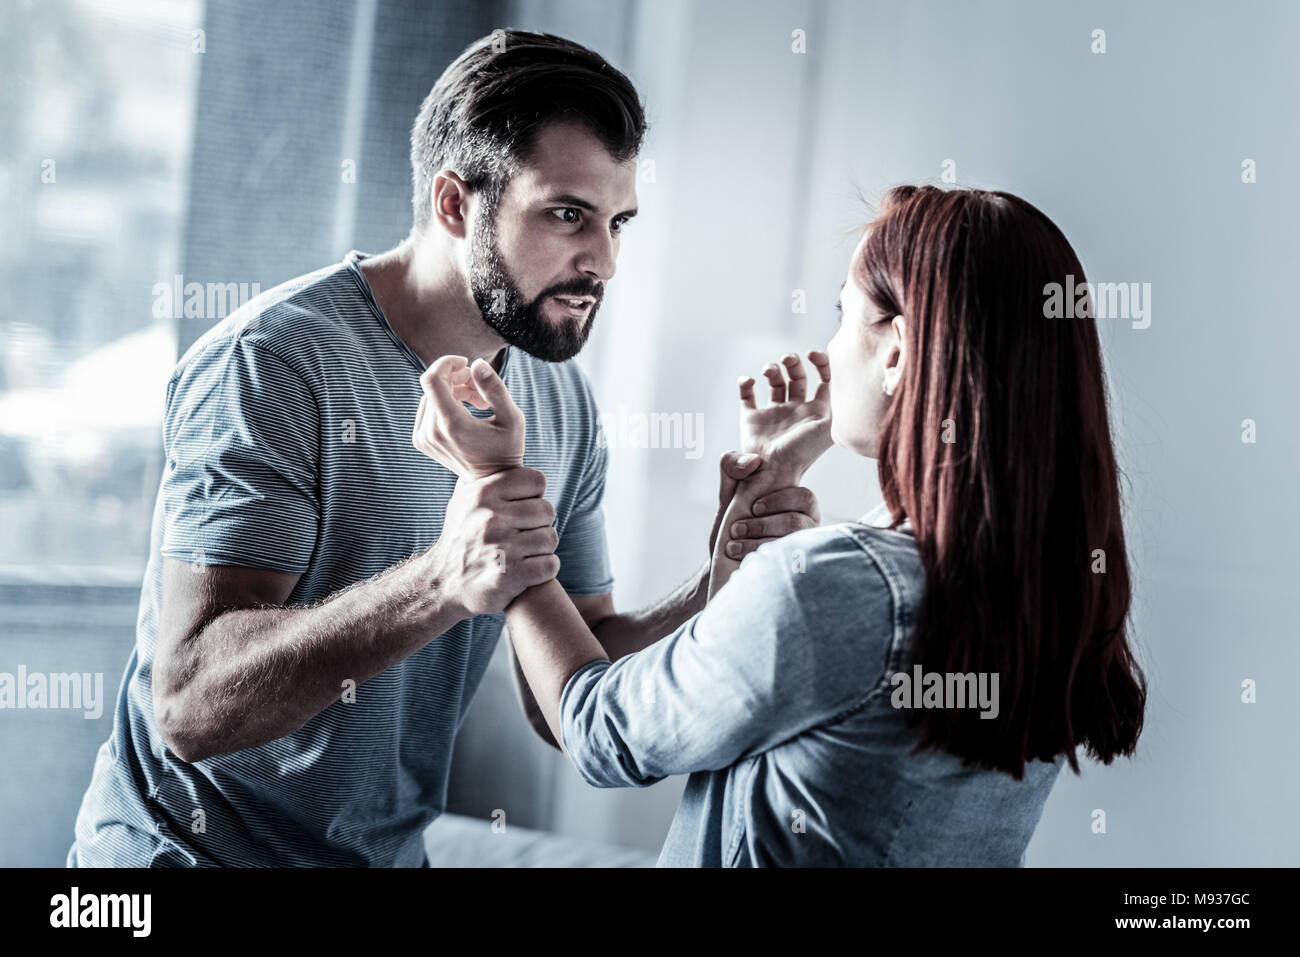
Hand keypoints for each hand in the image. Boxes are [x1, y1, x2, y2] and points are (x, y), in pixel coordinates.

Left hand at [413, 355, 523, 479]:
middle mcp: (432, 432)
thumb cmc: (506, 448)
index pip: (432, 379)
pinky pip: (427, 408)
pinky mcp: (420, 441)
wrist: (491, 480)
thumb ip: (495, 388)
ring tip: (479, 401)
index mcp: (452, 425)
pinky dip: (445, 403)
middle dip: (458, 378)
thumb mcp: (511, 418)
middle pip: (435, 386)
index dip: (446, 363)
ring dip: (453, 390)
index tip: (466, 362)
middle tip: (481, 390)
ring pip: (431, 395)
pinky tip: (465, 411)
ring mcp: (423, 438)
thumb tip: (477, 364)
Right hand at [424, 468, 559, 617]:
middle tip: (524, 535)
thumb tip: (509, 450)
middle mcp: (490, 518)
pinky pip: (551, 564)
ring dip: (542, 548)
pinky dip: (544, 569)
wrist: (442, 584)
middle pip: (547, 510)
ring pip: (550, 538)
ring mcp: (501, 547)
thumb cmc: (461, 538)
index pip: (536, 480)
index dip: (534, 496)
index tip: (522, 508)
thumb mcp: (465, 500)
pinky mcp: (510, 575)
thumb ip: (490, 480)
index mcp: (483, 493)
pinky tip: (528, 570)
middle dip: (539, 524)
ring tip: (524, 552)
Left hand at [707, 450, 820, 600]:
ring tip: (732, 547)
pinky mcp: (792, 568)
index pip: (805, 498)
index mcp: (798, 502)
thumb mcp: (729, 487)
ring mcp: (801, 549)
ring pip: (788, 546)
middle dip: (762, 526)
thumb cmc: (734, 516)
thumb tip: (753, 462)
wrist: (727, 554)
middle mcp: (806, 525)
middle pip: (795, 523)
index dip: (779, 501)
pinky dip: (760, 562)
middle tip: (735, 529)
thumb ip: (732, 464)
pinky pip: (783, 566)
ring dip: (756, 545)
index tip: (754, 507)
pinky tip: (743, 561)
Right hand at [735, 350, 833, 483]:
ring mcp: (773, 413)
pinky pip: (746, 395)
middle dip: (793, 363)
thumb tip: (848, 379)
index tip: (812, 354)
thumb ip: (841, 404)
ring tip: (769, 371)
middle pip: (797, 376)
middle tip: (788, 359)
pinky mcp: (752, 418)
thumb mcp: (829, 427)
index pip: (823, 379)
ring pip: (774, 382)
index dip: (821, 362)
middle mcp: (796, 410)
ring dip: (771, 369)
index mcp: (817, 411)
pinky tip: (749, 381)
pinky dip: (745, 384)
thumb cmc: (804, 452)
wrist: (774, 472)